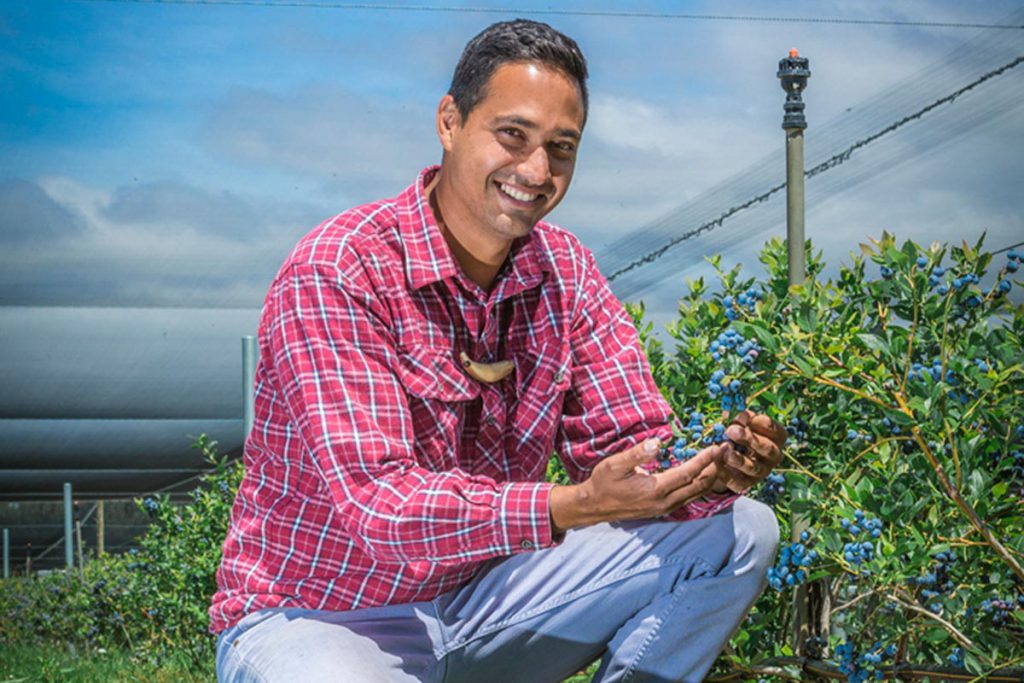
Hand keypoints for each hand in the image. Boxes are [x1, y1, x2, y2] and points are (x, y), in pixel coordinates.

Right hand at [549, 438, 730, 532]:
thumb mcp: (615, 464)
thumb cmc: (603, 482)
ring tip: (721, 460)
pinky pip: (690, 496)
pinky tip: (705, 473)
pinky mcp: (664, 508)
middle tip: (727, 451)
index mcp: (655, 489)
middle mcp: (665, 501)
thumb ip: (638, 453)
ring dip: (711, 476)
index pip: (688, 473)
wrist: (594, 506)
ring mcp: (666, 507)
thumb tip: (658, 441)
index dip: (705, 460)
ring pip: (697, 493)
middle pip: (700, 485)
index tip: (717, 446)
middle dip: (715, 468)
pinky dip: (701, 484)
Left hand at [713, 410, 787, 493]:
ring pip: (754, 467)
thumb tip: (727, 414)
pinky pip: (739, 482)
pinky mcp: (748, 483)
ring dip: (738, 459)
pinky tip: (717, 464)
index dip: (756, 421)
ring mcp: (762, 471)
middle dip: (749, 439)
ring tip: (724, 449)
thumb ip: (737, 419)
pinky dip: (727, 474)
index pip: (772, 429)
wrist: (730, 458)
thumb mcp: (740, 423)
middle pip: (767, 448)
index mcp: (776, 437)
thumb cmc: (739, 434)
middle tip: (731, 431)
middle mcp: (774, 455)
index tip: (740, 415)